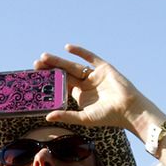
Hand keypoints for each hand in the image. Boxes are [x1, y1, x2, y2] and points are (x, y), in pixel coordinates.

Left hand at [34, 44, 148, 130]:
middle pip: (64, 74)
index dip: (50, 81)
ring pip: (73, 66)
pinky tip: (67, 48)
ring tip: (44, 57)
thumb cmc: (108, 117)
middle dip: (51, 69)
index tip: (36, 77)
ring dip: (59, 60)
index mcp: (80, 95)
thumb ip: (66, 116)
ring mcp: (94, 75)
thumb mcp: (84, 117)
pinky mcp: (104, 68)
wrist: (129, 110)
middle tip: (36, 64)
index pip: (61, 85)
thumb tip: (47, 117)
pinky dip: (80, 52)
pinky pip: (90, 58)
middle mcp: (85, 84)